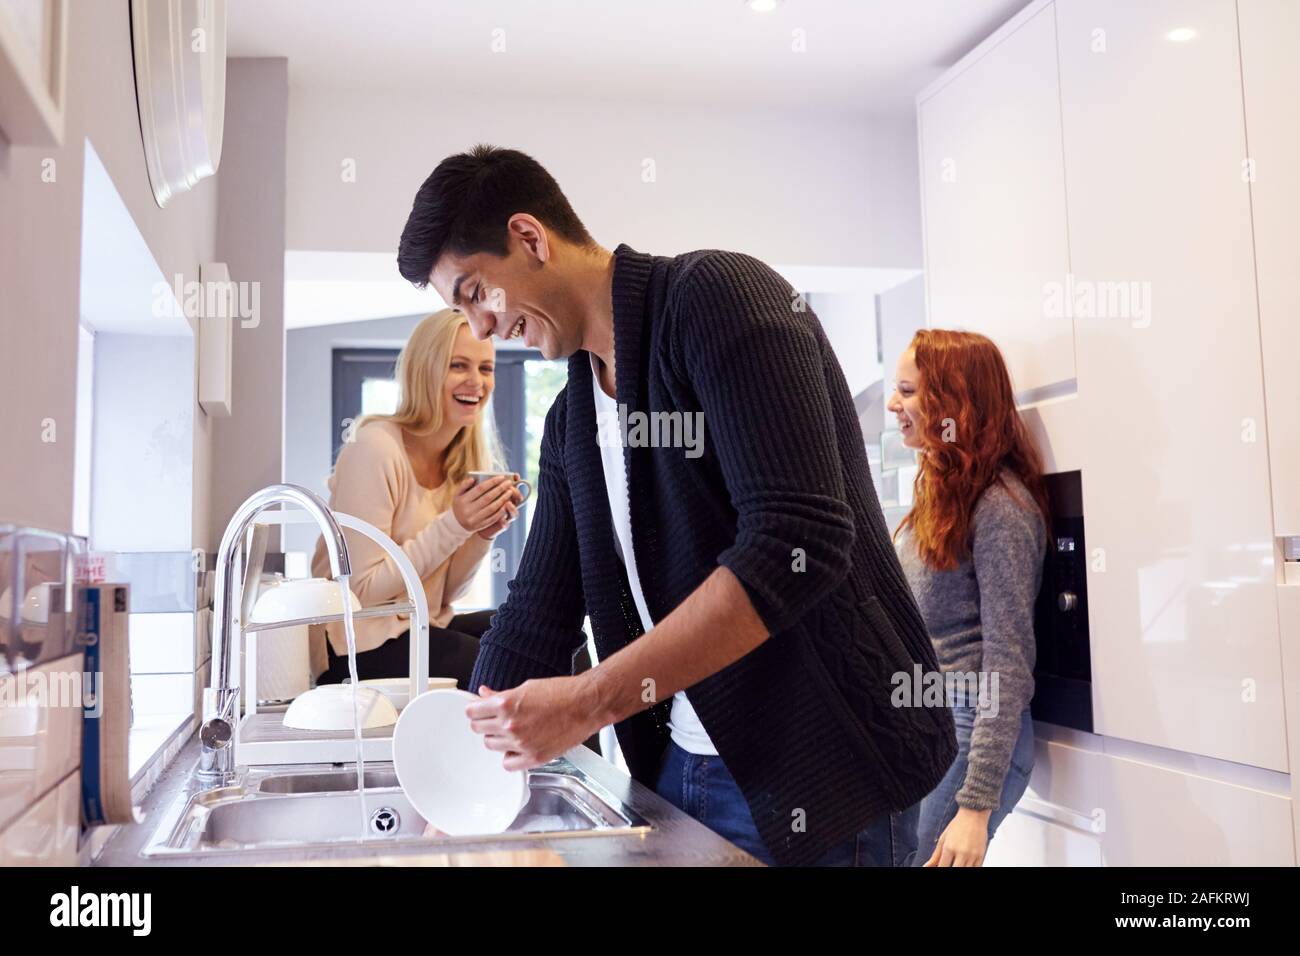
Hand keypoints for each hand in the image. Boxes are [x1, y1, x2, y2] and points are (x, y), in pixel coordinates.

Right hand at [450, 475, 521, 534]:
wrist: (456, 524)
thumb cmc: (460, 505)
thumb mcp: (457, 494)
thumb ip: (464, 485)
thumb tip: (473, 478)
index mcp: (463, 500)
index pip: (480, 489)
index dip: (492, 482)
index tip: (501, 477)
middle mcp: (468, 510)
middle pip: (488, 497)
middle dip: (500, 489)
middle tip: (509, 483)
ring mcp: (475, 519)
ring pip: (492, 508)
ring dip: (503, 499)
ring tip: (510, 492)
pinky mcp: (480, 525)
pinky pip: (493, 518)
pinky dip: (501, 511)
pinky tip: (507, 504)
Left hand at [465, 676, 603, 771]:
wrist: (586, 705)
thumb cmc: (562, 692)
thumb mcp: (527, 687)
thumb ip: (501, 694)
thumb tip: (484, 695)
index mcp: (507, 703)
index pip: (472, 712)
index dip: (475, 710)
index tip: (479, 710)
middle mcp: (510, 725)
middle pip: (478, 729)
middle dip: (485, 723)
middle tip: (496, 719)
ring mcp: (521, 743)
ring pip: (491, 745)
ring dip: (497, 738)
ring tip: (511, 731)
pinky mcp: (534, 757)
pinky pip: (507, 764)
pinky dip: (510, 756)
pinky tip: (517, 747)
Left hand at [923, 806, 990, 866]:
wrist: (973, 815)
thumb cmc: (957, 826)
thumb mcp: (943, 839)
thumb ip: (935, 856)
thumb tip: (926, 866)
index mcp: (949, 848)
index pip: (943, 866)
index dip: (940, 868)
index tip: (941, 866)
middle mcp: (961, 852)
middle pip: (955, 870)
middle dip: (951, 869)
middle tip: (950, 864)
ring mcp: (972, 855)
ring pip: (966, 870)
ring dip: (960, 868)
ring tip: (957, 863)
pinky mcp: (981, 855)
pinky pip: (976, 868)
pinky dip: (970, 868)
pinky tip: (965, 864)